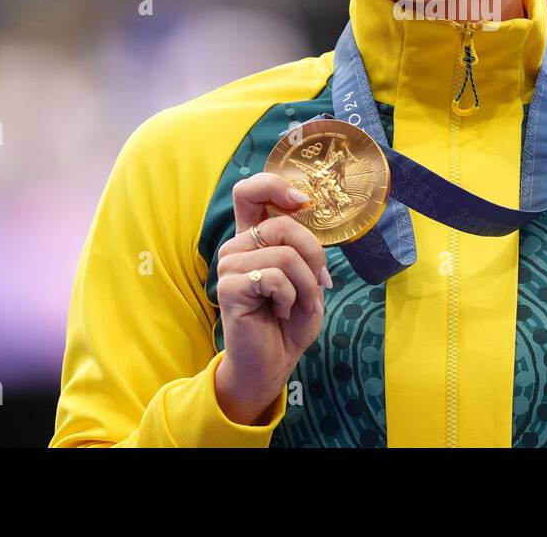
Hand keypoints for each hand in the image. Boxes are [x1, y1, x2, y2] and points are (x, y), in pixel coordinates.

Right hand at [212, 172, 331, 424]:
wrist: (272, 362)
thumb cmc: (290, 319)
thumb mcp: (307, 277)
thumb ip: (303, 247)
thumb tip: (306, 215)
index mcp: (252, 237)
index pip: (249, 191)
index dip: (274, 185)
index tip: (302, 202)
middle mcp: (236, 246)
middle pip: (283, 224)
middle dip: (314, 256)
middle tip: (318, 285)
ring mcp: (228, 265)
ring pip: (284, 253)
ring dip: (305, 284)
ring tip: (299, 304)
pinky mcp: (229, 287)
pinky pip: (275, 277)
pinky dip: (291, 297)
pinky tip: (282, 312)